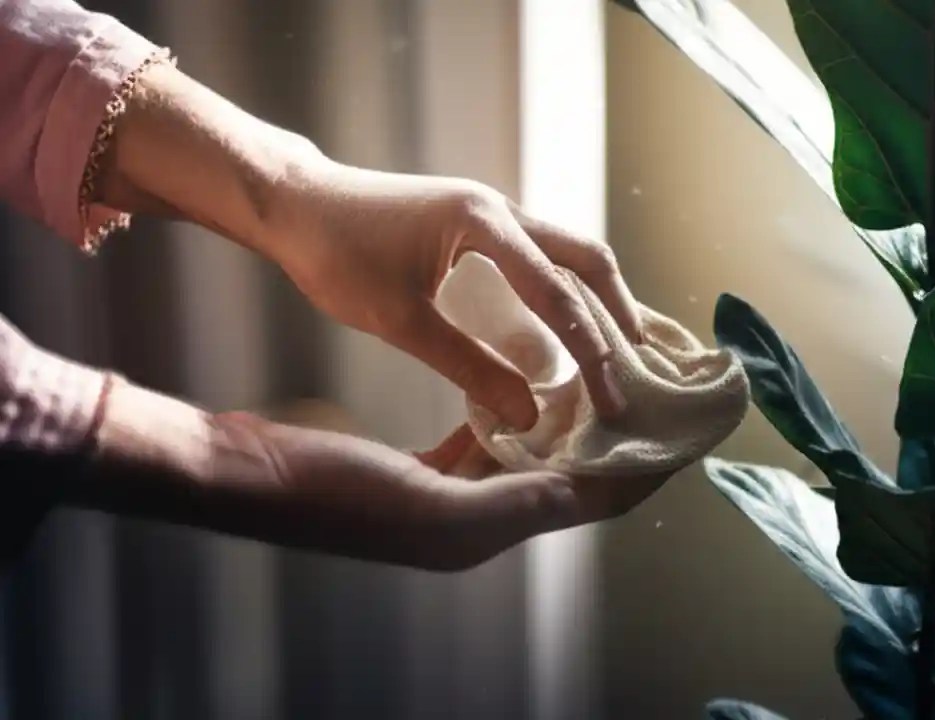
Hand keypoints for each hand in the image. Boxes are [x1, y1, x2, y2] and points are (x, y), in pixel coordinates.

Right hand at [81, 381, 669, 570]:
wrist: (243, 477)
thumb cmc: (329, 492)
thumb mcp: (430, 500)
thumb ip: (516, 494)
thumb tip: (593, 485)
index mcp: (482, 534)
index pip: (586, 502)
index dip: (637, 471)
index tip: (681, 432)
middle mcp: (473, 522)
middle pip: (566, 480)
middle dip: (610, 443)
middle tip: (649, 396)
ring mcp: (446, 498)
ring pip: (530, 460)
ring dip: (567, 428)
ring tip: (603, 385)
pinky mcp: (420, 474)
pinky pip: (485, 447)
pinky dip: (512, 420)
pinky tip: (523, 389)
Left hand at [98, 65, 641, 430]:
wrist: (294, 202)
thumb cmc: (333, 255)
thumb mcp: (399, 319)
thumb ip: (468, 365)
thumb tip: (529, 412)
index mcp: (483, 224)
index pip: (559, 293)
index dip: (593, 351)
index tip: (615, 398)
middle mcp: (501, 209)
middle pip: (587, 258)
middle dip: (619, 315)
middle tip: (639, 369)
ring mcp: (493, 212)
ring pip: (570, 253)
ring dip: (597, 301)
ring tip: (617, 353)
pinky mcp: (480, 225)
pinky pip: (543, 257)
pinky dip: (566, 293)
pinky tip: (567, 330)